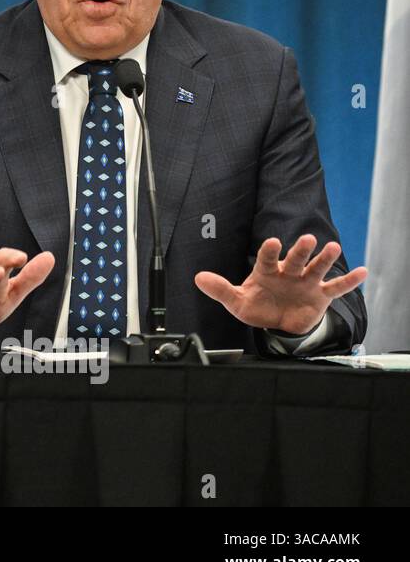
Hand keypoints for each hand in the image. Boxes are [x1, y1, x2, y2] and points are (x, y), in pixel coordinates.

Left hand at [194, 234, 366, 335]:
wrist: (277, 322)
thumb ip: (220, 289)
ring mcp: (306, 282)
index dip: (270, 250)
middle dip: (301, 250)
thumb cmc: (257, 305)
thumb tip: (198, 278)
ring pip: (317, 267)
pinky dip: (350, 281)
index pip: (267, 258)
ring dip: (325, 258)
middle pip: (296, 258)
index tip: (272, 241)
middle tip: (307, 239)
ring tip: (333, 247)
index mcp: (267, 271)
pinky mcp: (321, 295)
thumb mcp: (236, 301)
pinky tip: (363, 272)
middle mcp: (289, 272)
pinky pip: (336, 287)